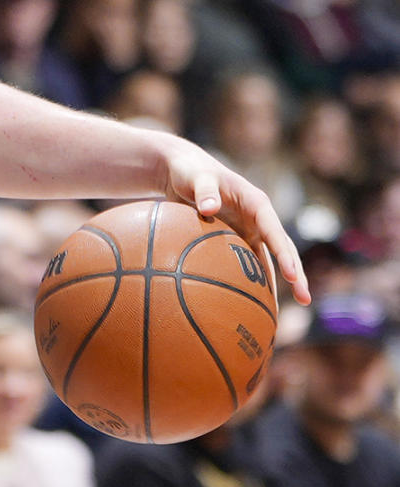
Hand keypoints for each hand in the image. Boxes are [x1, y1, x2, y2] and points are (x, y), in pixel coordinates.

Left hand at [158, 140, 308, 302]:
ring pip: (269, 262)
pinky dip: (252, 283)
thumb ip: (204, 191)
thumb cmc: (190, 171)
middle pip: (282, 250)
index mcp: (256, 203)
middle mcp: (258, 219)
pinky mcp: (236, 240)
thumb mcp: (196, 177)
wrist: (181, 171)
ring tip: (280, 315)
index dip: (285, 254)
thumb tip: (209, 208)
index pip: (275, 231)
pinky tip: (252, 307)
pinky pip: (248, 264)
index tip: (293, 275)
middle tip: (305, 300)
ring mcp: (249, 231)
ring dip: (277, 286)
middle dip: (295, 275)